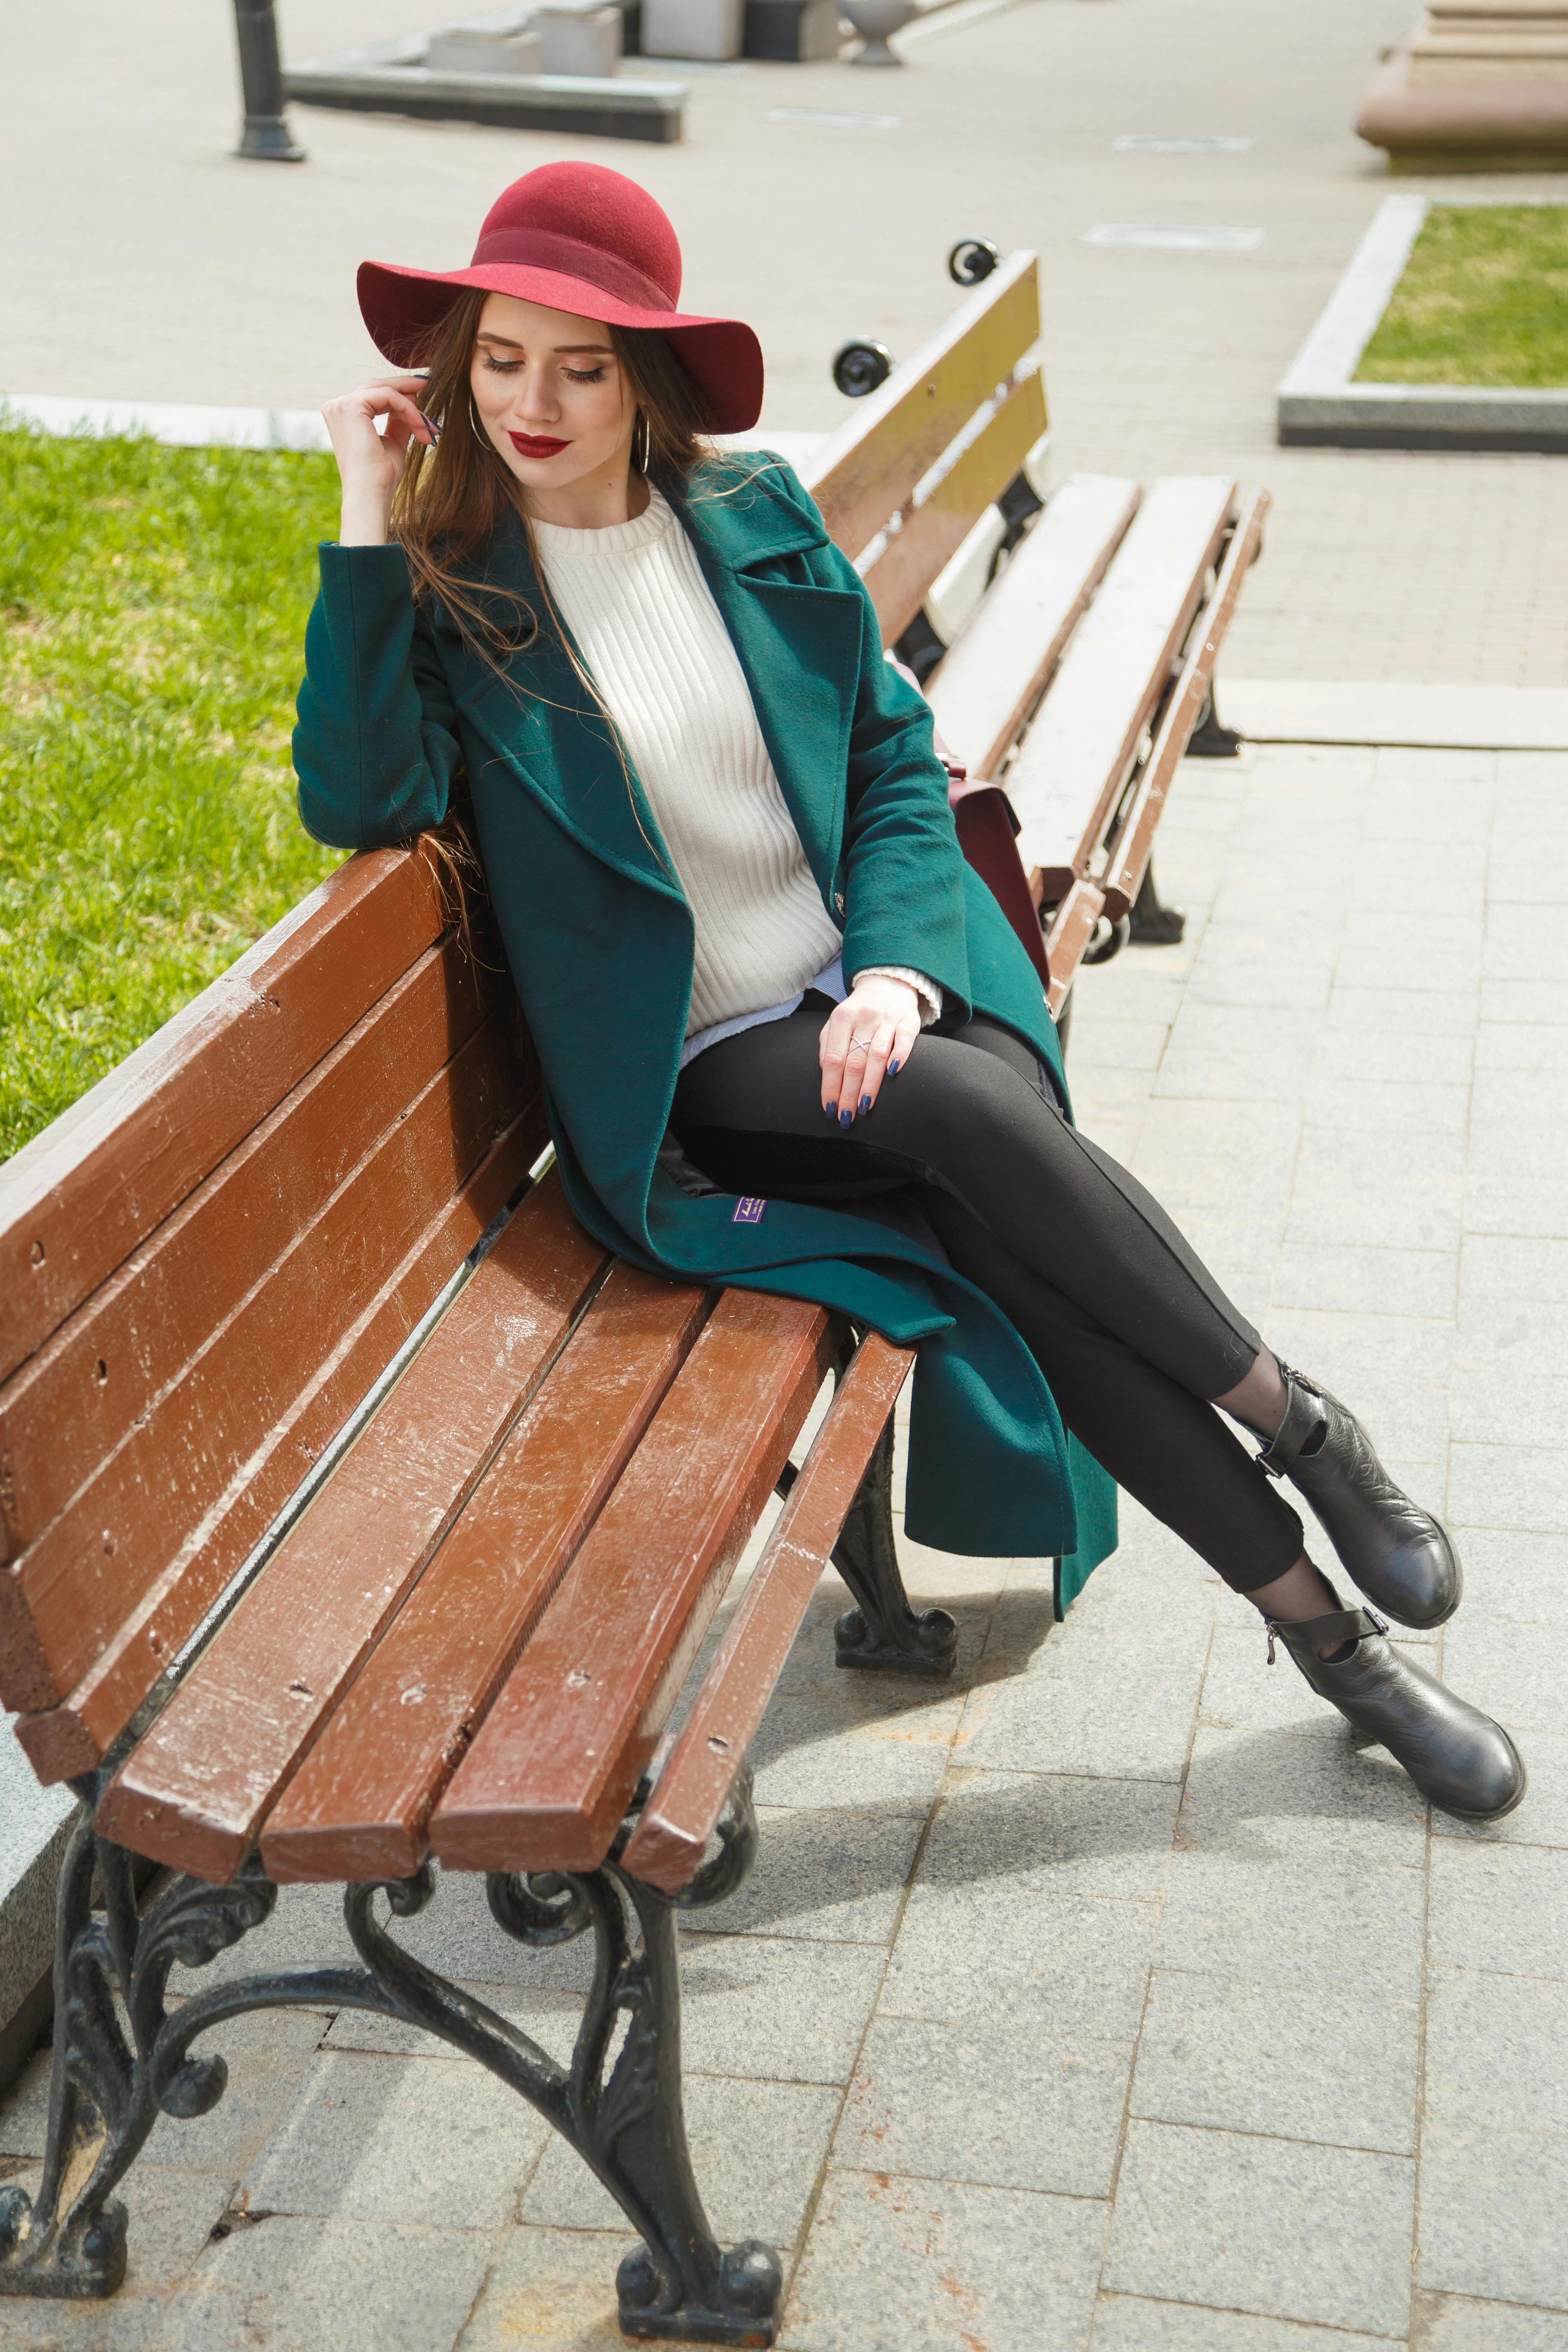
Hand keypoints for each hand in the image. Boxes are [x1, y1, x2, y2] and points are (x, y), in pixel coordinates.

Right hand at [322, 374, 436, 546]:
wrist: (372, 495)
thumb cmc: (381, 478)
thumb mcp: (394, 442)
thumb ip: (399, 420)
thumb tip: (412, 397)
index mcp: (344, 416)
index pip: (374, 395)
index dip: (401, 397)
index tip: (423, 402)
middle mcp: (337, 407)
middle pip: (378, 387)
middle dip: (407, 390)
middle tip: (429, 385)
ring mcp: (341, 405)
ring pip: (385, 391)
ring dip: (412, 408)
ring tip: (429, 428)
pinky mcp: (350, 406)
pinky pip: (388, 396)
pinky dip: (409, 409)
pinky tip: (421, 426)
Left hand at [820, 976, 920, 1124]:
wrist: (887, 984)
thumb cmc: (859, 1013)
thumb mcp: (838, 1023)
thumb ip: (829, 1046)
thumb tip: (826, 1077)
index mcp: (841, 1019)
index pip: (833, 1059)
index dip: (830, 1086)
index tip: (830, 1107)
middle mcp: (864, 1018)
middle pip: (854, 1062)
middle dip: (848, 1093)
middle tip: (846, 1116)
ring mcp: (887, 1019)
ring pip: (877, 1055)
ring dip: (870, 1085)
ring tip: (864, 1106)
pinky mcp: (908, 1021)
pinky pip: (904, 1041)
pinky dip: (899, 1057)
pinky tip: (892, 1074)